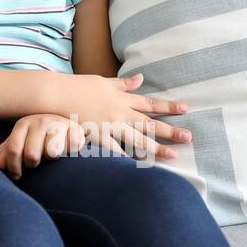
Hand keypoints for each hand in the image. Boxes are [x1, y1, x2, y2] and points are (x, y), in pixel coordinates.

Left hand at [0, 113, 86, 179]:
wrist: (62, 123)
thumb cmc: (37, 138)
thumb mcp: (20, 141)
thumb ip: (8, 152)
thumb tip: (0, 164)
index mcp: (23, 125)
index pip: (14, 149)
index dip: (14, 167)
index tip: (17, 175)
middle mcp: (40, 122)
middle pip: (32, 155)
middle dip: (32, 164)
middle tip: (36, 163)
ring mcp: (58, 124)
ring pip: (52, 153)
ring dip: (51, 158)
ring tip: (51, 155)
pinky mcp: (75, 129)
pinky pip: (72, 149)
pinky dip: (70, 153)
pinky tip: (67, 150)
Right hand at [57, 72, 191, 161]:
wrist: (57, 93)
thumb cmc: (78, 86)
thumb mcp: (103, 81)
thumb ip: (123, 84)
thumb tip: (140, 78)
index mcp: (121, 98)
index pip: (150, 103)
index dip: (168, 106)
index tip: (186, 109)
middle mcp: (119, 112)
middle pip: (149, 123)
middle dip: (170, 130)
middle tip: (189, 137)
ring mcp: (109, 125)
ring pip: (138, 139)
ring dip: (157, 148)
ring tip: (174, 155)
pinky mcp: (97, 136)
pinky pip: (115, 150)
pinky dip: (127, 159)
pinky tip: (139, 168)